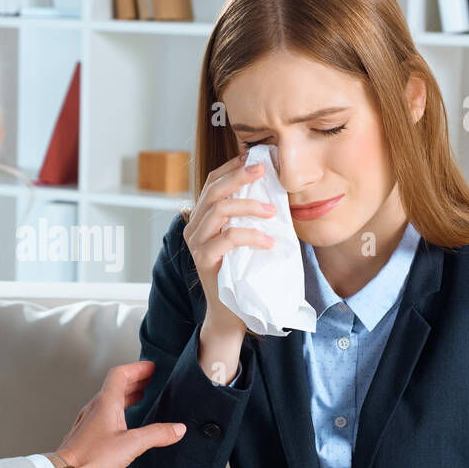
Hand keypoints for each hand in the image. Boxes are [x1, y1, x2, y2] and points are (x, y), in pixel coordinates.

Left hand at [51, 360, 185, 467]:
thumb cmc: (92, 457)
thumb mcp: (131, 444)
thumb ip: (156, 434)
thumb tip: (177, 429)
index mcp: (105, 403)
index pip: (120, 374)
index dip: (137, 368)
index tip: (151, 367)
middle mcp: (96, 408)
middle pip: (115, 385)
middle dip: (134, 380)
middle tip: (149, 378)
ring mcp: (90, 421)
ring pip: (109, 400)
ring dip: (126, 395)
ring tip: (141, 396)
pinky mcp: (88, 435)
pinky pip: (104, 414)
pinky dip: (118, 410)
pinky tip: (124, 422)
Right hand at [182, 152, 276, 338]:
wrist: (231, 311)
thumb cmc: (242, 272)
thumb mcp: (245, 238)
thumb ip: (249, 216)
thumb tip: (274, 190)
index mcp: (202, 217)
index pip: (212, 182)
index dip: (231, 167)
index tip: (253, 156)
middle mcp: (193, 226)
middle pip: (213, 191)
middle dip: (238, 177)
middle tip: (262, 169)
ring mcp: (196, 243)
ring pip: (219, 211)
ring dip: (248, 206)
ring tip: (273, 212)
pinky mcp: (203, 260)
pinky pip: (227, 238)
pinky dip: (251, 236)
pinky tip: (269, 241)